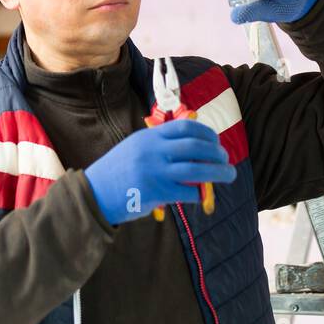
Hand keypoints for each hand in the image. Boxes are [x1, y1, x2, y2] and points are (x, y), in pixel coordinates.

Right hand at [83, 118, 235, 225]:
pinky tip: (200, 195)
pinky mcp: (157, 192)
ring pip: (197, 169)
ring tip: (229, 175)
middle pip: (196, 146)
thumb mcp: (136, 148)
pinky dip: (199, 193)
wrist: (94, 193)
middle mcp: (154, 150)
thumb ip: (160, 146)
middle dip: (216, 152)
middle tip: (225, 159)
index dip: (206, 133)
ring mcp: (156, 171)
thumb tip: (192, 149)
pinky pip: (187, 191)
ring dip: (218, 172)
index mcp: (150, 136)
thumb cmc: (118, 172)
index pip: (185, 127)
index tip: (215, 141)